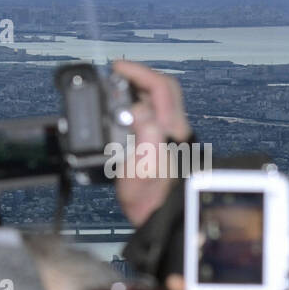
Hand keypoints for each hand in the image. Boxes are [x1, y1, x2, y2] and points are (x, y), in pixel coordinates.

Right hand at [111, 60, 192, 226]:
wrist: (163, 221)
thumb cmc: (151, 202)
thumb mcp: (141, 171)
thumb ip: (144, 138)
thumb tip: (137, 110)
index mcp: (171, 131)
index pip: (160, 87)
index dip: (139, 72)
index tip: (117, 68)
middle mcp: (176, 130)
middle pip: (162, 89)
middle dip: (138, 78)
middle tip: (115, 78)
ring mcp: (172, 136)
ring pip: (158, 101)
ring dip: (136, 93)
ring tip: (113, 95)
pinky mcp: (165, 145)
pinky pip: (153, 116)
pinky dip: (136, 108)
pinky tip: (120, 117)